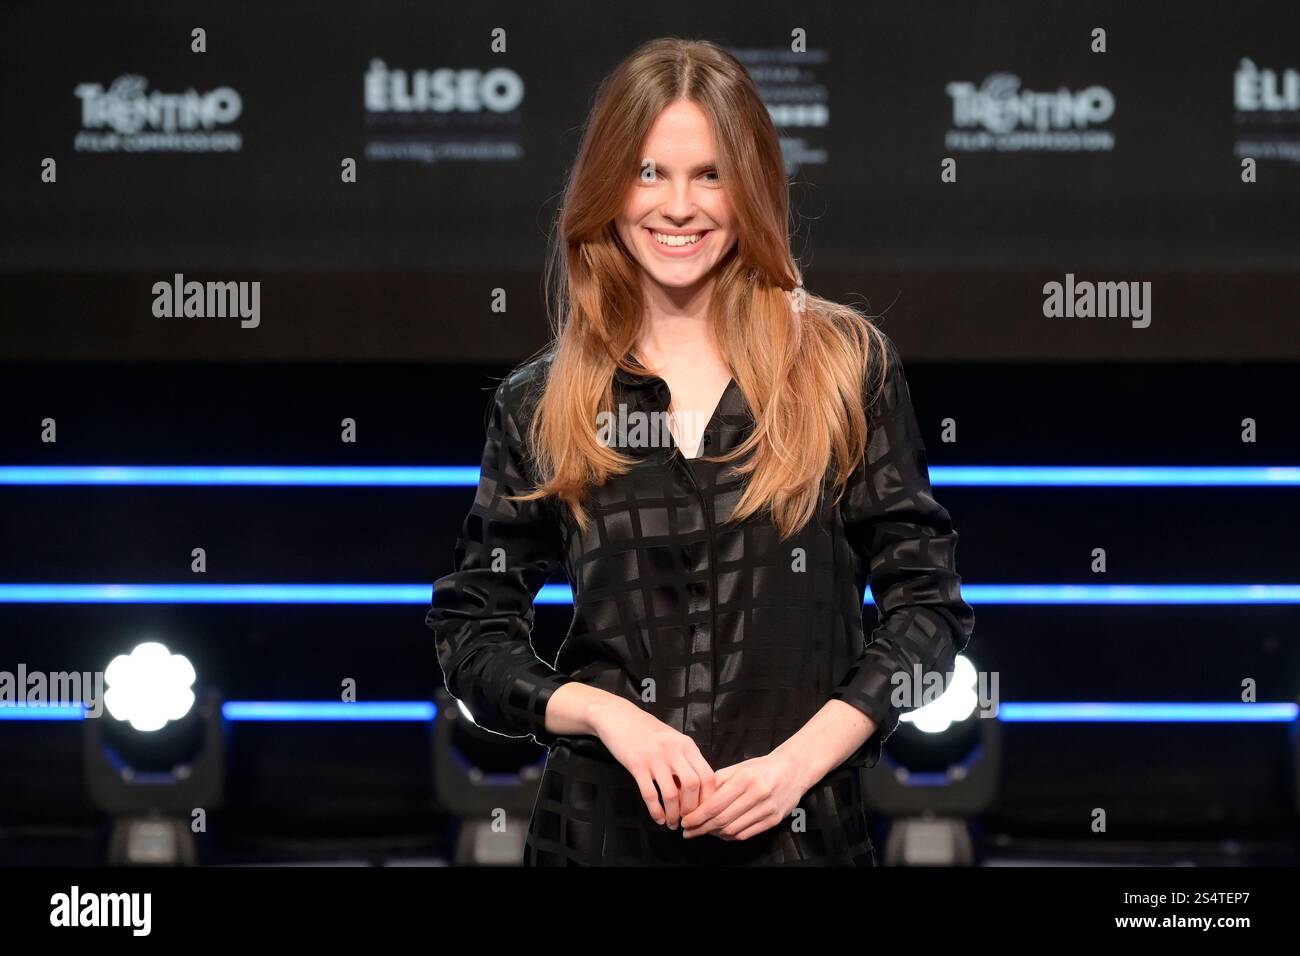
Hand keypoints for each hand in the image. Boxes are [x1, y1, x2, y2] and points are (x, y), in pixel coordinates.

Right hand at [589, 698, 717, 828]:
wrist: (618, 717)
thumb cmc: (647, 730)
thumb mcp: (673, 739)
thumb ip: (686, 759)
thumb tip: (698, 789)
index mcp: (686, 745)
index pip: (707, 775)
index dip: (708, 798)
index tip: (703, 811)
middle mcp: (674, 750)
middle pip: (692, 786)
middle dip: (691, 809)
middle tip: (687, 820)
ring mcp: (655, 757)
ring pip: (671, 793)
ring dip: (673, 814)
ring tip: (672, 823)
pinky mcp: (636, 764)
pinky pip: (649, 794)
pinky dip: (656, 811)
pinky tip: (658, 818)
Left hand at [680, 752, 806, 841]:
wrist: (793, 769)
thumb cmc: (762, 768)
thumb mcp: (738, 768)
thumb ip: (717, 782)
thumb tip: (695, 800)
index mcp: (745, 779)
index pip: (715, 805)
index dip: (697, 817)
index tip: (686, 821)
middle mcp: (757, 795)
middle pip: (723, 820)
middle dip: (702, 828)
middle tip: (688, 831)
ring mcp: (767, 809)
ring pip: (734, 830)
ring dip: (714, 834)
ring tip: (702, 832)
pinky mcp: (774, 820)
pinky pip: (746, 834)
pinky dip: (730, 836)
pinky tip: (720, 833)